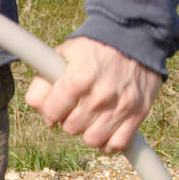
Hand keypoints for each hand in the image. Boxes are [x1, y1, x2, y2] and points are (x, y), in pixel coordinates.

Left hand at [24, 36, 162, 153]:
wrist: (138, 35)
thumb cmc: (95, 47)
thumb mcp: (64, 54)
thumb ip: (43, 81)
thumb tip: (40, 111)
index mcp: (79, 79)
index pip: (51, 113)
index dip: (51, 110)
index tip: (58, 102)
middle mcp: (100, 96)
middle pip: (70, 128)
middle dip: (70, 118)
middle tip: (79, 103)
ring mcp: (121, 107)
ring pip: (91, 140)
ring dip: (89, 130)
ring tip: (93, 113)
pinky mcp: (138, 114)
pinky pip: (116, 145)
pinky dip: (109, 141)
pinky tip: (106, 127)